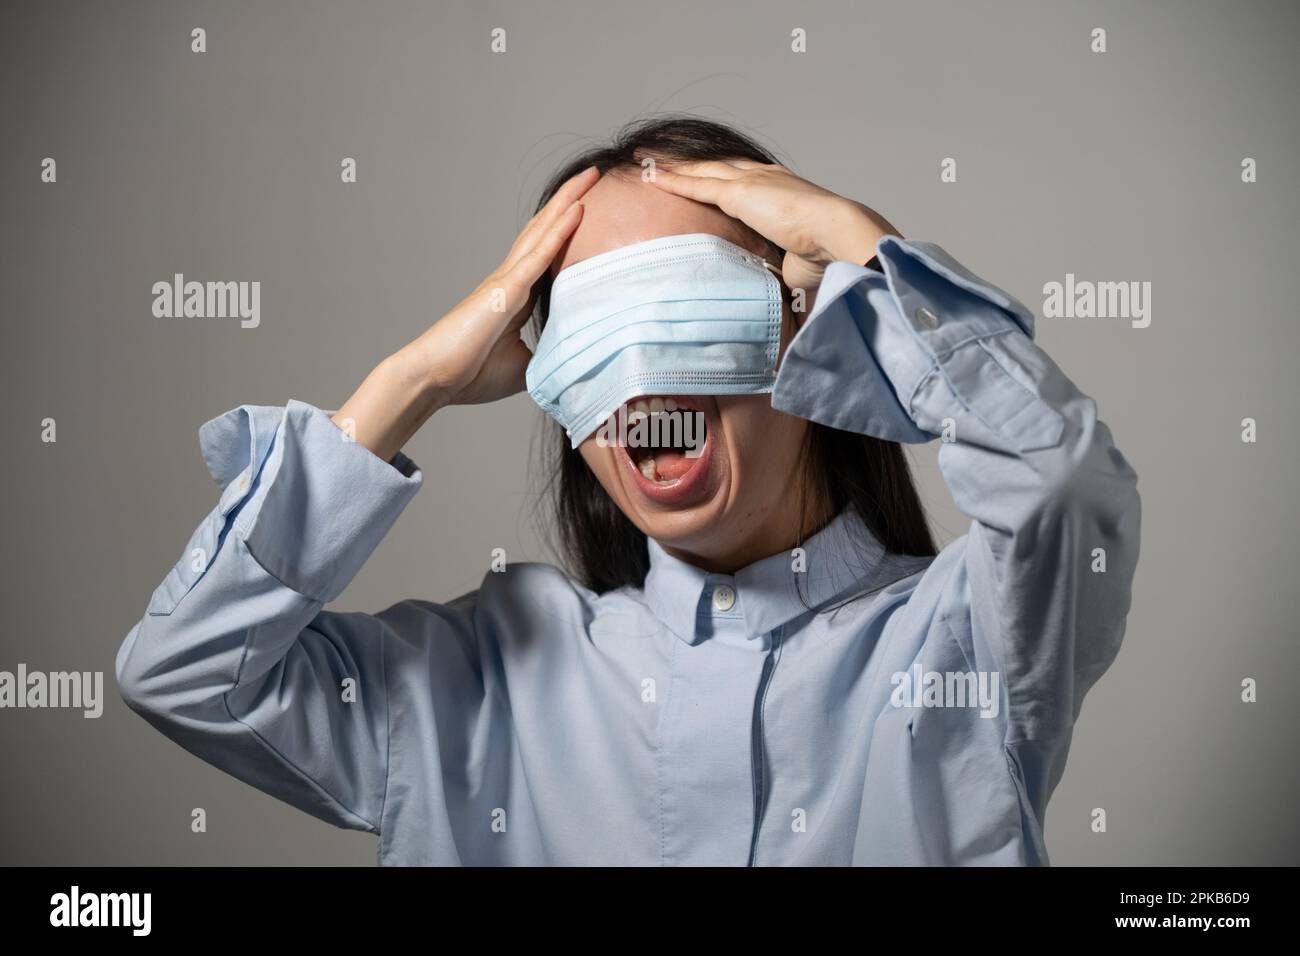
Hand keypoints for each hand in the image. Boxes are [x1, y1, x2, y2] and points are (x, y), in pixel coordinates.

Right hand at [332, 165, 598, 460]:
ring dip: (568, 202)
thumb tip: (575, 361)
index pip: (549, 254)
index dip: (568, 230)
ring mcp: (507, 281)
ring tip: (592, 176)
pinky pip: (539, 255)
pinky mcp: (505, 290)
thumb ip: (549, 356)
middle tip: (595, 175)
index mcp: (517, 296)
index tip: (592, 210)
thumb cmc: (471, 374)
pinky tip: (579, 209)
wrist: (434, 379)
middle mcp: (512, 280)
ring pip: (543, 231)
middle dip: (571, 201)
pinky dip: (560, 231)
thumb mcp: (524, 367)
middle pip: (546, 231)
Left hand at [647, 160, 897, 297]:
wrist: (835, 234)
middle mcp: (765, 179)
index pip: (743, 180)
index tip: (704, 178)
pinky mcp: (739, 192)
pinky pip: (697, 184)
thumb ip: (782, 267)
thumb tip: (782, 296)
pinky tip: (652, 175)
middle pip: (718, 166)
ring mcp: (751, 182)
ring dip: (674, 166)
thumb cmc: (825, 253)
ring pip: (703, 169)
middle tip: (663, 158)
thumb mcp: (797, 259)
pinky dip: (673, 180)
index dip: (720, 177)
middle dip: (691, 163)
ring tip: (646, 161)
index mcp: (782, 191)